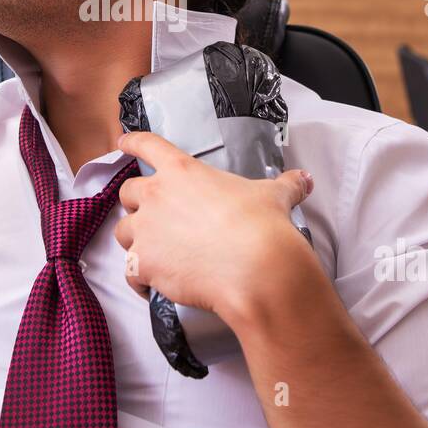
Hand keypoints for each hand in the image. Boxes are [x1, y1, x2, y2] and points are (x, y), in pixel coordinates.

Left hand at [113, 131, 314, 323]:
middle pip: (128, 192)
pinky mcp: (144, 264)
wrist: (255, 268)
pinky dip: (137, 279)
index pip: (148, 145)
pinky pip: (129, 272)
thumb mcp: (274, 196)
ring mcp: (146, 231)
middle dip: (137, 203)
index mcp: (182, 171)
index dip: (133, 142)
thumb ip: (285, 185)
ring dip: (135, 240)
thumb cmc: (261, 225)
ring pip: (123, 232)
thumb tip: (305, 180)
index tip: (122, 142)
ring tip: (154, 252)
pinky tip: (148, 286)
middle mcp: (156, 196)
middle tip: (154, 216)